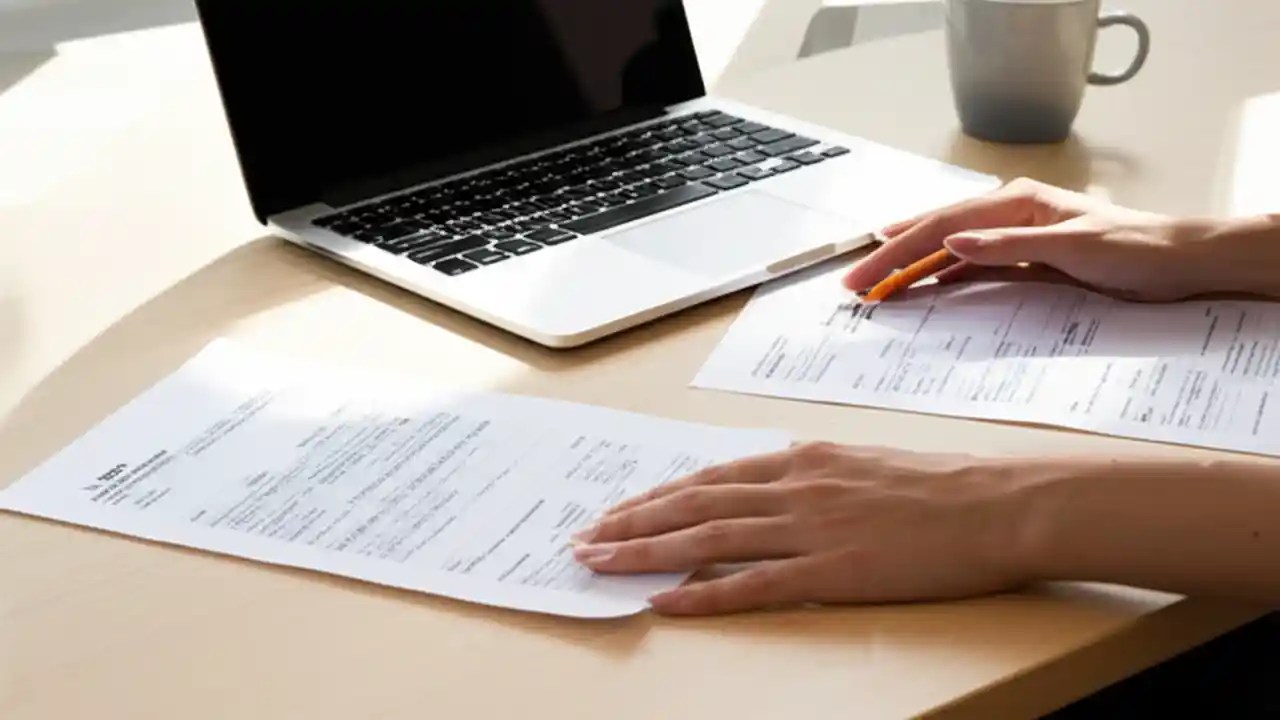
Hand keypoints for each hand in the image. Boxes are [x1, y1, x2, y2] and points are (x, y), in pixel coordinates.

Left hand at [572, 443, 1027, 615]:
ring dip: (646, 550)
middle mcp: (795, 486)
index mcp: (803, 460)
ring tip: (600, 560)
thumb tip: (777, 480)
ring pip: (707, 538)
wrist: (998, 504)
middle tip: (586, 535)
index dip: (657, 495)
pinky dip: (703, 594)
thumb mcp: (865, 463)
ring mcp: (810, 527)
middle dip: (632, 520)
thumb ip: (815, 473)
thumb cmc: (941, 485)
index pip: (710, 478)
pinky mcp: (833, 569)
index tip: (619, 507)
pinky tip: (665, 601)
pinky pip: (753, 583)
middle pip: (693, 504)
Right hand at [843, 177, 1269, 301]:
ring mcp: (1014, 233)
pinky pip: (970, 265)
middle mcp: (1009, 212)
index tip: (866, 274)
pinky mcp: (1024, 257)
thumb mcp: (1072, 246)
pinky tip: (920, 287)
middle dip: (891, 256)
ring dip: (910, 267)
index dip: (898, 250)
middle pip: (935, 232)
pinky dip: (940, 275)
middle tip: (852, 284)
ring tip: (873, 285)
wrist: (1180, 260)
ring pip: (947, 247)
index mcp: (1016, 201)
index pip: (942, 225)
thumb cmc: (1135, 248)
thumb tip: (950, 240)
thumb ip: (1007, 244)